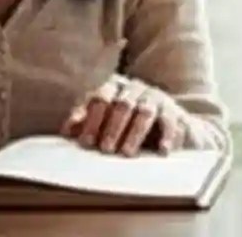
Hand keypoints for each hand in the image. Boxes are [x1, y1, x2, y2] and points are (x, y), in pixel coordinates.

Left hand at [59, 75, 192, 156]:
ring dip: (134, 133)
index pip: (100, 98)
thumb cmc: (129, 125)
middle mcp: (135, 89)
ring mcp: (156, 98)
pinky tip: (161, 151)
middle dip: (112, 128)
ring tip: (126, 153)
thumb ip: (87, 124)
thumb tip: (67, 131)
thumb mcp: (107, 123)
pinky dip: (167, 137)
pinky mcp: (175, 112)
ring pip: (144, 112)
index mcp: (115, 88)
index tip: (85, 141)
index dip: (91, 119)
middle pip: (122, 104)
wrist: (169, 125)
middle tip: (105, 149)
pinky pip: (170, 122)